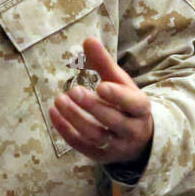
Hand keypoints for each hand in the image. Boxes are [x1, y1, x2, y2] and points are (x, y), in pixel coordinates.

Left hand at [50, 36, 153, 164]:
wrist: (137, 139)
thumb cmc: (125, 104)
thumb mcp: (120, 83)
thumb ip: (104, 63)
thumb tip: (88, 39)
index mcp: (141, 109)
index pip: (133, 104)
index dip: (118, 96)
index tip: (101, 85)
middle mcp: (132, 130)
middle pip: (113, 121)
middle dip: (93, 106)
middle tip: (73, 90)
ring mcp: (116, 146)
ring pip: (96, 135)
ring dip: (75, 118)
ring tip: (60, 100)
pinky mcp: (100, 155)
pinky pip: (82, 145)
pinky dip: (66, 130)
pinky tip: (54, 113)